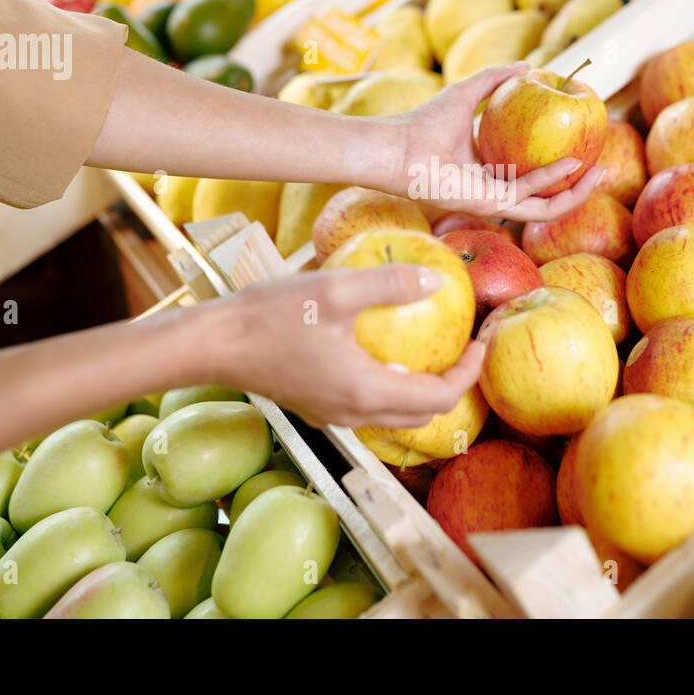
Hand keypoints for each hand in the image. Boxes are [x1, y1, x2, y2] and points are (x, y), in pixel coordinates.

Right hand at [199, 264, 481, 428]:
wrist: (213, 344)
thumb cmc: (271, 314)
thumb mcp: (335, 288)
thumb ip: (389, 283)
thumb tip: (438, 279)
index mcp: (366, 390)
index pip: (439, 396)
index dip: (468, 373)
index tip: (480, 341)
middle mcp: (353, 413)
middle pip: (421, 415)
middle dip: (452, 385)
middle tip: (464, 348)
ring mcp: (333, 415)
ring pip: (394, 415)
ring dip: (421, 390)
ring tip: (433, 350)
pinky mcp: (316, 407)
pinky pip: (368, 407)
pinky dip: (391, 387)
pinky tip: (384, 351)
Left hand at [386, 63, 604, 221]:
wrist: (399, 147)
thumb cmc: (425, 121)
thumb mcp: (469, 91)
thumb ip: (497, 78)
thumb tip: (529, 65)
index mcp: (491, 169)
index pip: (534, 172)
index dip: (562, 163)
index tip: (585, 144)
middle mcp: (495, 189)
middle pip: (547, 194)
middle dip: (578, 185)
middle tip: (602, 165)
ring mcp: (494, 201)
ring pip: (545, 206)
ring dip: (575, 193)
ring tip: (599, 171)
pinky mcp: (489, 206)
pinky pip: (530, 199)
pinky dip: (552, 183)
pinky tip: (572, 165)